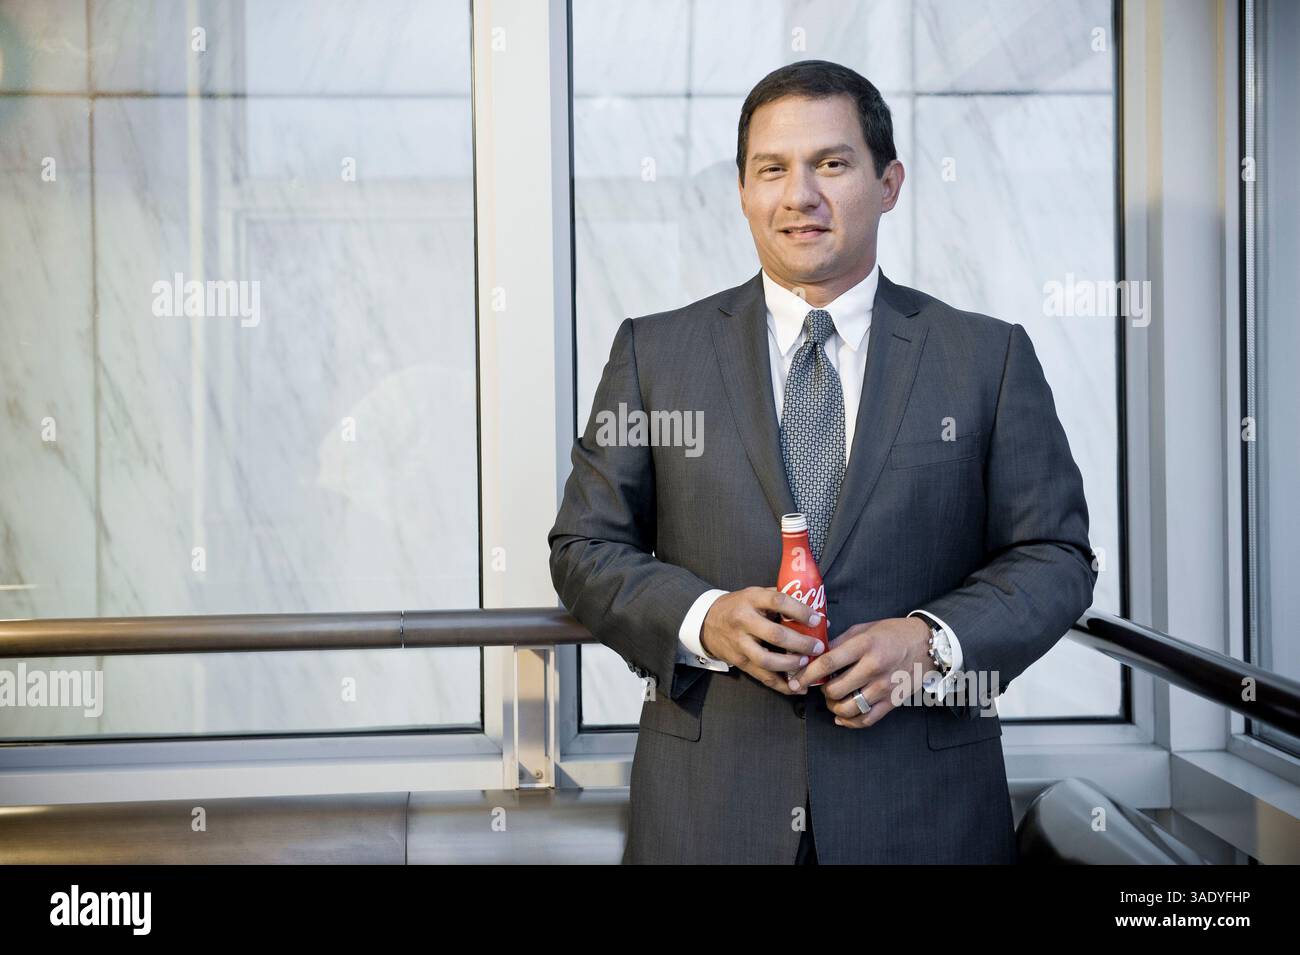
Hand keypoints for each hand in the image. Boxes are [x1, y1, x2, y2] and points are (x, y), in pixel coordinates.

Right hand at [700, 587, 825, 695]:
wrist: (706, 621)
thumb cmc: (739, 606)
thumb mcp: (756, 594)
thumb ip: (783, 602)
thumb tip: (819, 618)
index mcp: (751, 599)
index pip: (778, 602)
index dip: (800, 611)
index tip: (817, 620)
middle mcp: (744, 621)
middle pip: (775, 635)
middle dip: (801, 644)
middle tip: (818, 647)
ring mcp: (740, 643)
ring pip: (767, 660)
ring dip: (791, 665)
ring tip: (806, 664)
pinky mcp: (739, 662)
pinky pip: (762, 677)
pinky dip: (781, 685)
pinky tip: (796, 687)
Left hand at [791, 617, 931, 726]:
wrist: (927, 644)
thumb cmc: (893, 633)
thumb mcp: (864, 628)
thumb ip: (839, 641)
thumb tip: (814, 654)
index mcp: (864, 645)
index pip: (828, 663)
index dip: (807, 674)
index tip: (795, 680)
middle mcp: (874, 667)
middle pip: (835, 689)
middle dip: (821, 691)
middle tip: (820, 686)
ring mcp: (884, 687)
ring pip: (848, 708)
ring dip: (834, 707)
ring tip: (832, 699)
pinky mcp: (893, 701)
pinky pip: (866, 719)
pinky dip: (849, 721)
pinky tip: (842, 716)